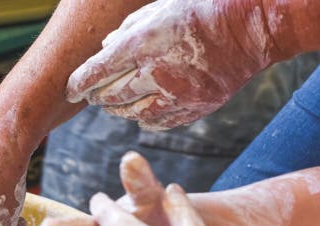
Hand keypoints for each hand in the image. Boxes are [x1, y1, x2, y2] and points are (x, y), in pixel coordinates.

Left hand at [66, 0, 279, 129]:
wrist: (249, 28)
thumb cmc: (200, 9)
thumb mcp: (158, 9)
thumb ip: (128, 30)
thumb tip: (104, 48)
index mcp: (143, 43)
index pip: (97, 71)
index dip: (79, 83)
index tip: (69, 90)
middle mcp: (156, 72)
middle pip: (112, 96)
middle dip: (97, 97)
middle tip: (92, 95)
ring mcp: (176, 94)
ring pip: (132, 113)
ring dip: (117, 110)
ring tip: (112, 103)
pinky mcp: (193, 108)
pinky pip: (157, 122)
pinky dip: (143, 119)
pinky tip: (139, 113)